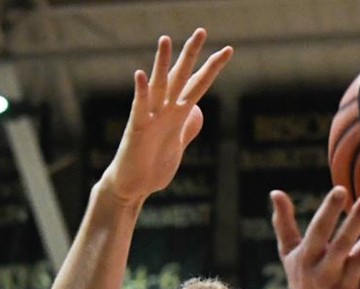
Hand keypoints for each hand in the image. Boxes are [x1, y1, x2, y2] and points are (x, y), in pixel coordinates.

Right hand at [99, 30, 232, 205]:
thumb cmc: (152, 167)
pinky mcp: (137, 129)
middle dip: (191, 54)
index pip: (198, 84)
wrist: (132, 187)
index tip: (227, 50)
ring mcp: (150, 117)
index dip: (212, 68)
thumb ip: (187, 127)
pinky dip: (140, 92)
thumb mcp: (178, 146)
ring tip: (165, 40)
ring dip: (162, 63)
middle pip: (180, 77)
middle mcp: (165, 110)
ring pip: (158, 85)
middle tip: (201, 30)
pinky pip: (139, 107)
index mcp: (178, 114)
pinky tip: (141, 75)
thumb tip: (197, 112)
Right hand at [270, 187, 359, 288]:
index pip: (318, 231)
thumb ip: (284, 224)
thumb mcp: (290, 256)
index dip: (328, 211)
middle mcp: (324, 274)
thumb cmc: (302, 283)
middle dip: (356, 221)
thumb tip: (275, 192)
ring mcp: (343, 288)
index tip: (340, 190)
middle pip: (343, 244)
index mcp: (306, 260)